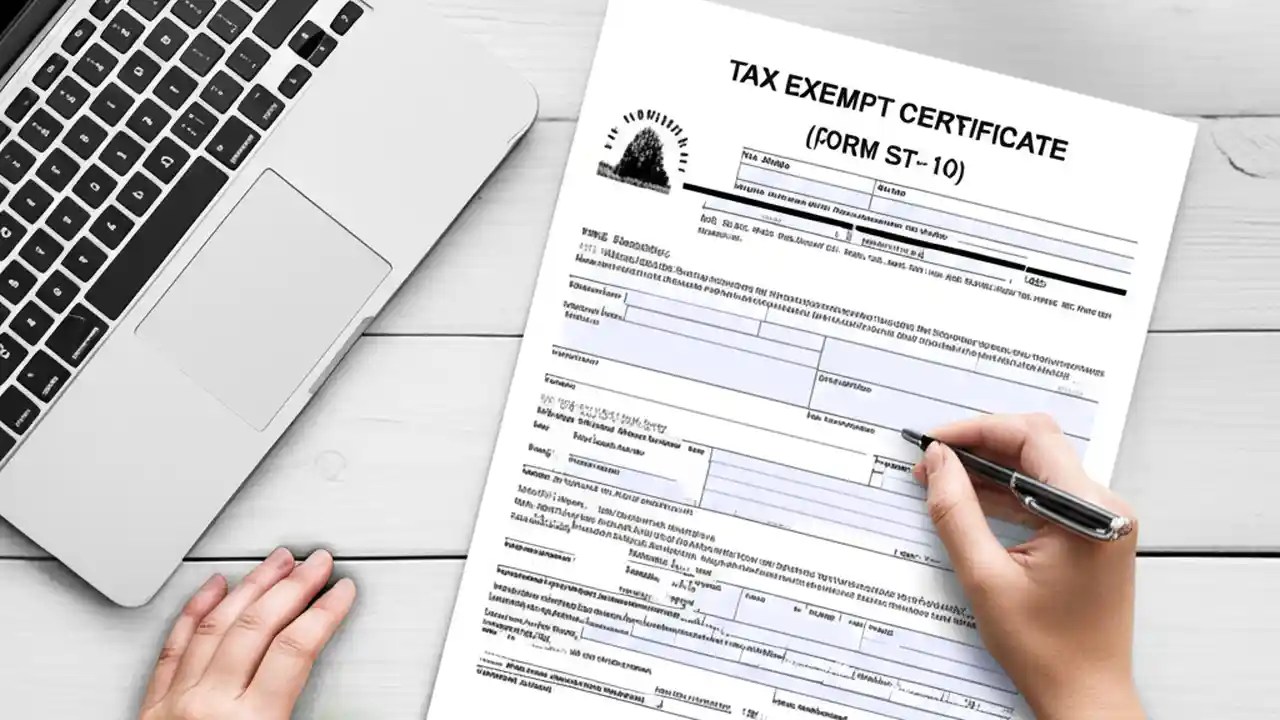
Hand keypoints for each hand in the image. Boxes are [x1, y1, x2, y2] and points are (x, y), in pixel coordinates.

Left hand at [139, 548, 356, 719]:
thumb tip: (354, 710)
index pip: (297, 648)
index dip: (325, 613)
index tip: (342, 592)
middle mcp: (210, 706)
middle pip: (259, 624)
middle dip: (295, 585)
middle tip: (318, 562)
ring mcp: (176, 702)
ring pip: (217, 623)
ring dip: (251, 585)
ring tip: (275, 562)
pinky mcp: (151, 707)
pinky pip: (175, 644)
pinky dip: (195, 609)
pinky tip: (212, 588)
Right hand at [916, 414, 1142, 719]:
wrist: (1085, 694)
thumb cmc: (1049, 651)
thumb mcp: (985, 577)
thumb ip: (956, 512)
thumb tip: (939, 464)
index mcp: (1088, 512)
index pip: (1030, 438)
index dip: (976, 430)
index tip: (937, 440)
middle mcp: (1104, 509)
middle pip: (1035, 446)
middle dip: (979, 446)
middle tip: (933, 457)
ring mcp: (1100, 521)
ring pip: (1037, 468)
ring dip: (989, 469)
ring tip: (942, 478)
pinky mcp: (1090, 534)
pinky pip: (1044, 495)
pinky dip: (1006, 493)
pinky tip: (972, 500)